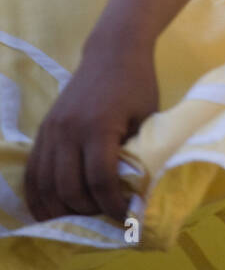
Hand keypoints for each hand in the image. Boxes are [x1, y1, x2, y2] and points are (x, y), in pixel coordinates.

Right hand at [25, 43, 158, 223]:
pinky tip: (51, 211)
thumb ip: (139, 154)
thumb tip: (136, 195)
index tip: (126, 215)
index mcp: (99, 126)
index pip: (100, 180)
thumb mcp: (148, 118)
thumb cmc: (137, 84)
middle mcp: (69, 130)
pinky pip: (32, 173)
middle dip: (88, 211)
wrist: (113, 51)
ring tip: (82, 218)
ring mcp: (51, 130)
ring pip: (45, 186)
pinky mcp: (43, 131)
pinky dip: (39, 197)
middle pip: (69, 189)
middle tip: (105, 217)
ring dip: (61, 210)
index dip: (112, 205)